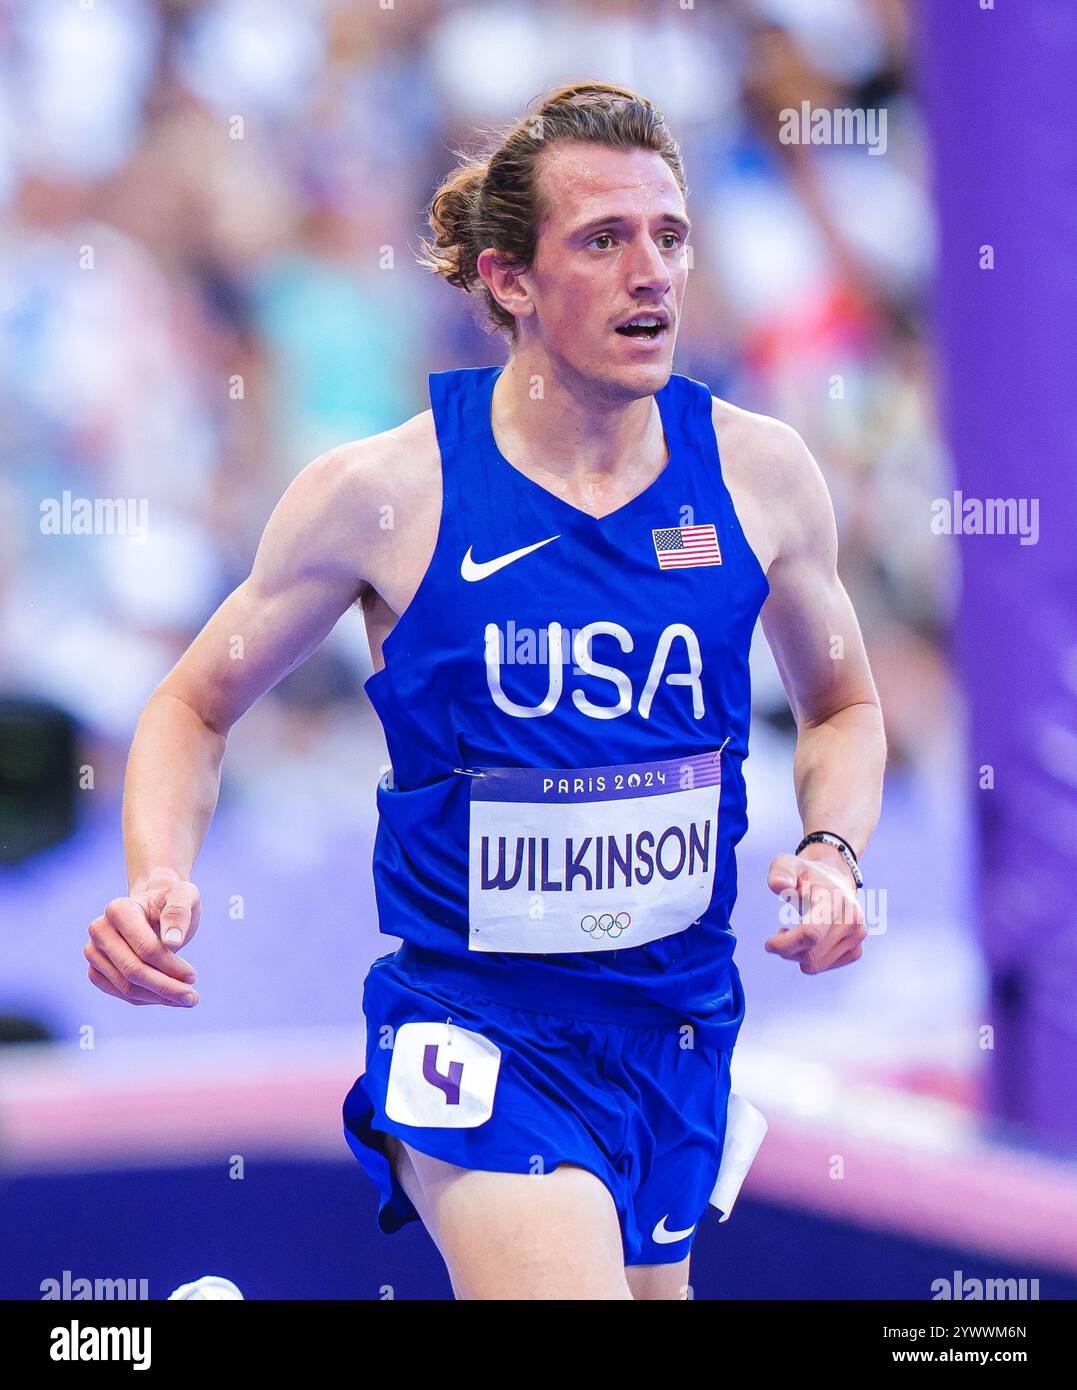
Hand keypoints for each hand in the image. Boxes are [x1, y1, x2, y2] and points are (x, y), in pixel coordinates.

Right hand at [85, 870, 200, 1005]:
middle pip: (133, 971)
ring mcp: (94, 952)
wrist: (155, 907)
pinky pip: (120, 993)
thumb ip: (179, 913)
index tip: (193, 976)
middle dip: (165, 987)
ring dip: (158, 997)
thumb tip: (172, 942)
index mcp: (118, 910)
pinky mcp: (95, 970)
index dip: (170, 966)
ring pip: (126, 987)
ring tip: (185, 999)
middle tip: (193, 998)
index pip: (145, 948)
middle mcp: (100, 930)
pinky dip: (146, 998)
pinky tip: (167, 996)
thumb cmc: (171, 900)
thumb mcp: (184, 896)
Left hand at [764, 851, 865, 973]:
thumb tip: (781, 885)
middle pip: (809, 955)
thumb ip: (781, 871)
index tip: (769, 943)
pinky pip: (824, 966)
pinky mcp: (856, 949)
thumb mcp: (788, 864)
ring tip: (795, 932)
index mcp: (834, 900)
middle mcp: (851, 920)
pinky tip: (809, 940)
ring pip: (815, 965)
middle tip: (781, 931)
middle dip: (787, 949)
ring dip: (797, 954)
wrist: (835, 880)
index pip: (810, 934)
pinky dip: (810, 958)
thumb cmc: (805, 874)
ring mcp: (857, 936)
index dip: (785, 944)